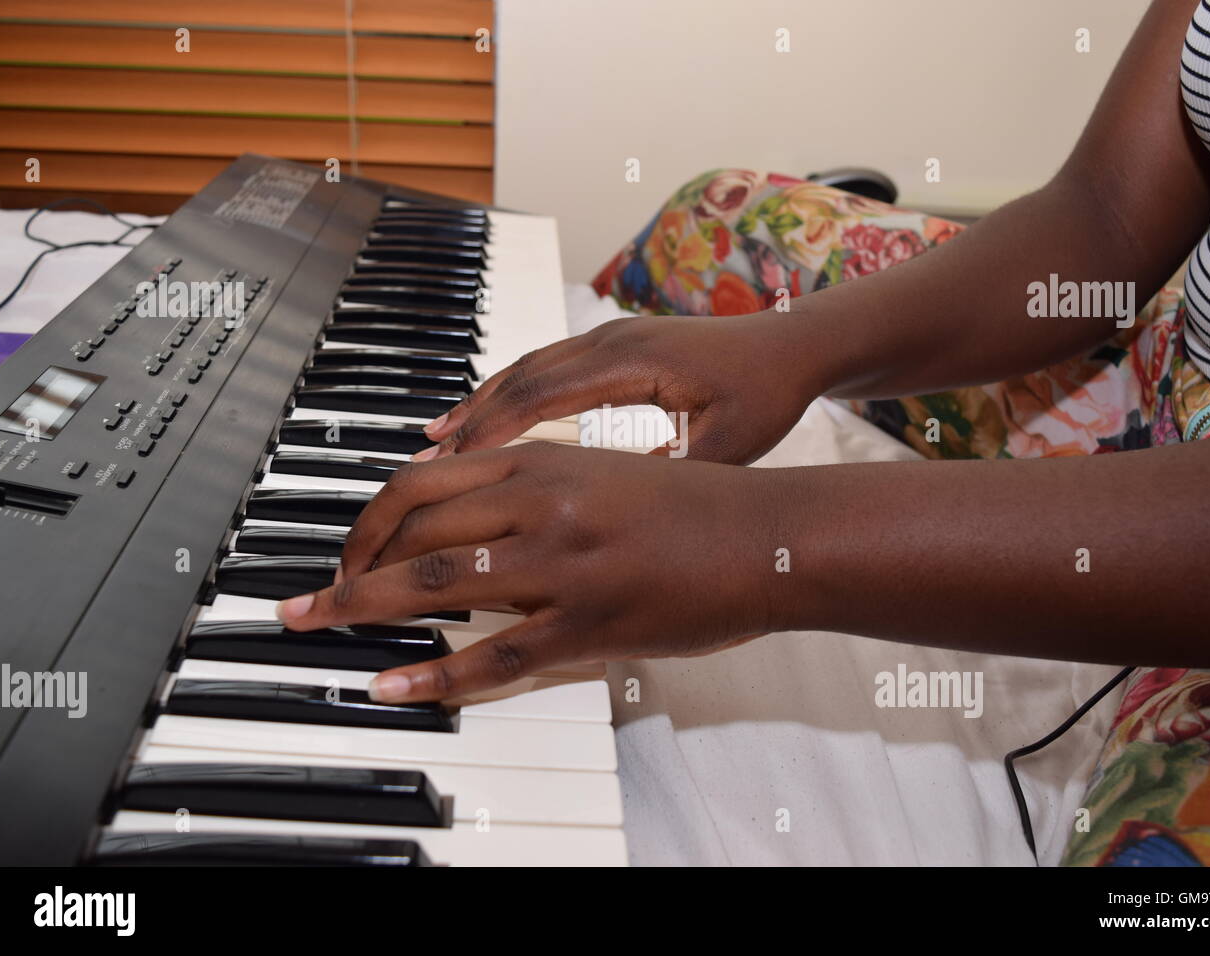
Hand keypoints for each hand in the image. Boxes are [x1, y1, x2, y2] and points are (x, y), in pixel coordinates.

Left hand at [275, 442, 786, 701]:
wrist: (768, 534)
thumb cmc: (688, 504)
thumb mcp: (597, 473)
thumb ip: (527, 484)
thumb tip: (457, 512)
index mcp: (541, 459)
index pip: (419, 481)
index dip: (363, 520)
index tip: (342, 552)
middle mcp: (541, 502)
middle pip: (411, 530)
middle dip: (343, 566)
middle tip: (306, 600)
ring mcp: (564, 565)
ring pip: (437, 584)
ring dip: (362, 608)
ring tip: (317, 628)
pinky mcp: (591, 624)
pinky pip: (496, 656)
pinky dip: (434, 675)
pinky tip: (394, 686)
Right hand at [423, 312, 824, 464]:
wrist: (790, 347)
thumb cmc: (763, 395)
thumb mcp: (723, 445)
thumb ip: (666, 467)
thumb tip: (605, 502)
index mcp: (632, 362)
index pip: (542, 396)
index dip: (490, 433)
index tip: (449, 468)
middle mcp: (609, 340)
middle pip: (518, 379)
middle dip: (466, 424)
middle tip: (419, 467)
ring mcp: (607, 336)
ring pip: (524, 369)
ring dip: (478, 406)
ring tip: (433, 445)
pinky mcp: (611, 343)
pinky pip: (544, 366)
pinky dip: (507, 394)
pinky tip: (486, 419)